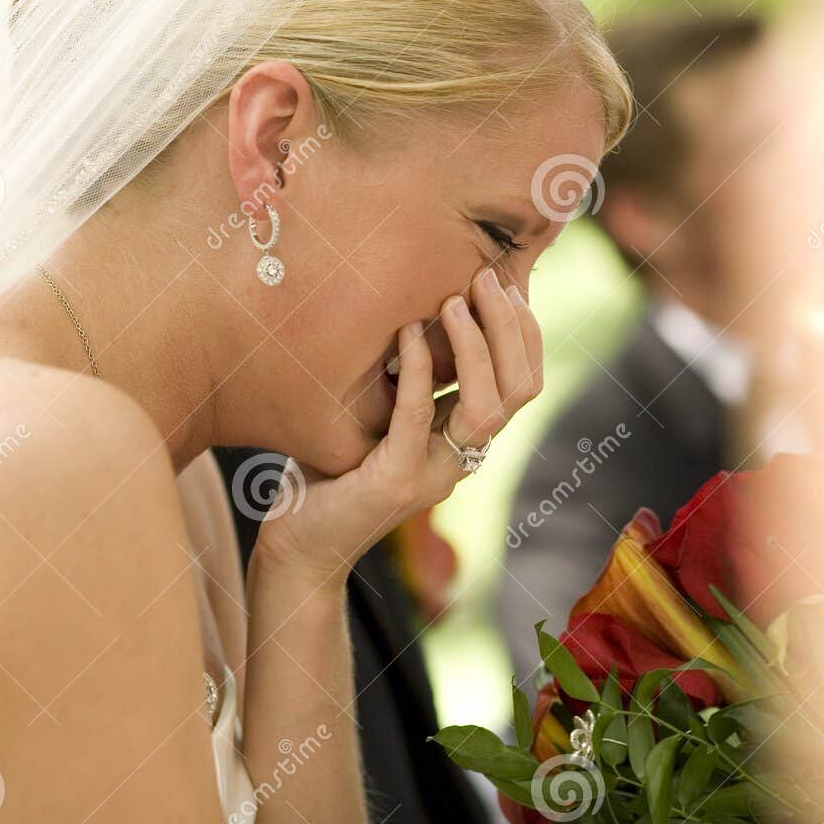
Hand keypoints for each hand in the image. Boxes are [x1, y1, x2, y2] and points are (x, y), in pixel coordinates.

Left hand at [253, 266, 543, 584]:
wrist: (299, 548)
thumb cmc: (330, 474)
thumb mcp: (378, 417)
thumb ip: (406, 378)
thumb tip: (412, 307)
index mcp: (465, 442)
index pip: (524, 384)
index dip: (524, 332)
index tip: (504, 282)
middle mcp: (461, 460)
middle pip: (519, 390)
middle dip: (509, 326)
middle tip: (484, 275)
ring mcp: (433, 474)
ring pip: (487, 408)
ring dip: (475, 346)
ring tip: (451, 300)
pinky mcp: (396, 481)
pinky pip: (418, 418)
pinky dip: (417, 370)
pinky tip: (404, 331)